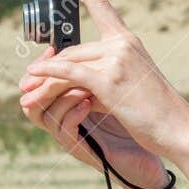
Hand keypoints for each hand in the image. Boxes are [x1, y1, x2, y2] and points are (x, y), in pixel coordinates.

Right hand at [19, 49, 168, 188]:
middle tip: (60, 62)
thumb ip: (98, 68)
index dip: (43, 65)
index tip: (52, 48)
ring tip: (83, 85)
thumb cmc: (137, 116)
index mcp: (68, 103)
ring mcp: (70, 135)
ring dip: (61, 95)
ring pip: (42, 114)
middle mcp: (63, 120)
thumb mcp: (114, 86)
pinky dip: (72, 113)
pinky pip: (63, 130)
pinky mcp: (81, 150)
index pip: (41, 83)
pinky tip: (88, 103)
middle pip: (33, 97)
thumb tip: (96, 37)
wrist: (156, 148)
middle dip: (45, 78)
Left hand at [21, 0, 188, 160]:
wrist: (177, 127)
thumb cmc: (154, 110)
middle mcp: (122, 43)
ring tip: (25, 95)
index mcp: (127, 40)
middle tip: (25, 82)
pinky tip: (34, 74)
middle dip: (46, 68)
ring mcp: (117, 60)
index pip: (99, 4)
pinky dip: (48, 74)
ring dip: (43, 83)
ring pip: (67, 65)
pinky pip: (70, 73)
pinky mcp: (109, 81)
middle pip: (71, 52)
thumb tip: (67, 80)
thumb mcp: (125, 86)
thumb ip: (97, 77)